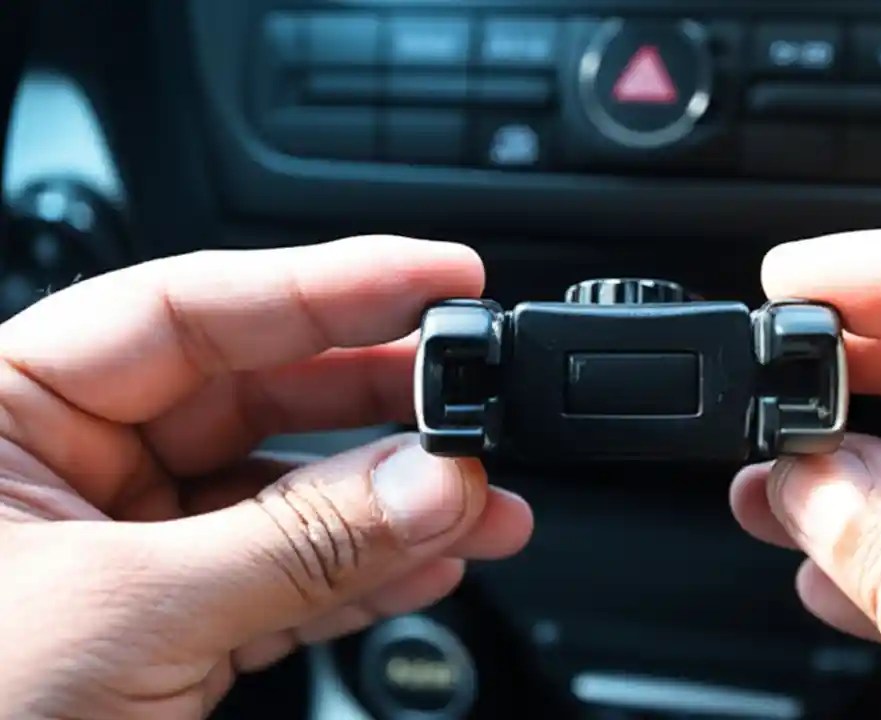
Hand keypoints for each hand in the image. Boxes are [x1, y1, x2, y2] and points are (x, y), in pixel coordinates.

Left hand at [0, 237, 532, 718]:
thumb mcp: (120, 615)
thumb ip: (294, 543)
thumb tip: (432, 480)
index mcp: (5, 410)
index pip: (188, 309)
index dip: (324, 284)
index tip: (434, 277)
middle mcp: (69, 467)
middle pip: (255, 394)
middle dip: (376, 403)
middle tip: (471, 396)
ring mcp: (127, 550)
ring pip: (288, 495)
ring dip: (396, 504)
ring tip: (482, 505)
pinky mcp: (170, 627)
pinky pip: (289, 578)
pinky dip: (367, 579)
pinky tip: (431, 564)